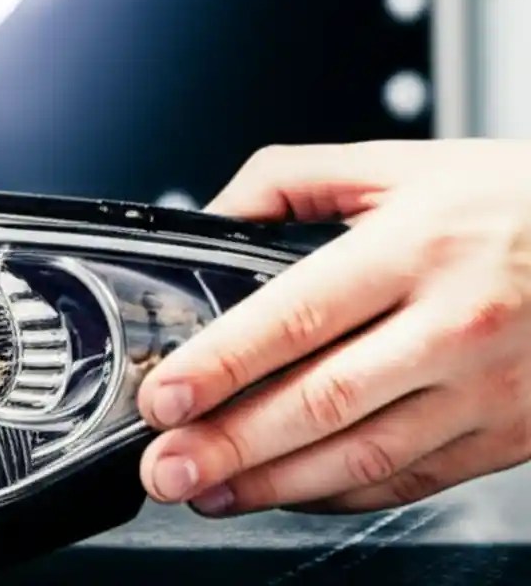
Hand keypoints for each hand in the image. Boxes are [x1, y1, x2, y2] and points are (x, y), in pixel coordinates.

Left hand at [135, 139, 530, 516]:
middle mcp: (453, 323)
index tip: (165, 396)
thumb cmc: (513, 202)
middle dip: (228, 444)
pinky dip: (339, 493)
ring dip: (272, 483)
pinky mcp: (508, 434)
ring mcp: (485, 388)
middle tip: (165, 467)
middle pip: (319, 401)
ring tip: (208, 490)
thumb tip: (214, 215)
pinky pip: (410, 478)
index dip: (221, 364)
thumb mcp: (403, 166)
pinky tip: (286, 491)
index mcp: (415, 249)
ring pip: (361, 455)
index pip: (296, 316)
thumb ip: (294, 182)